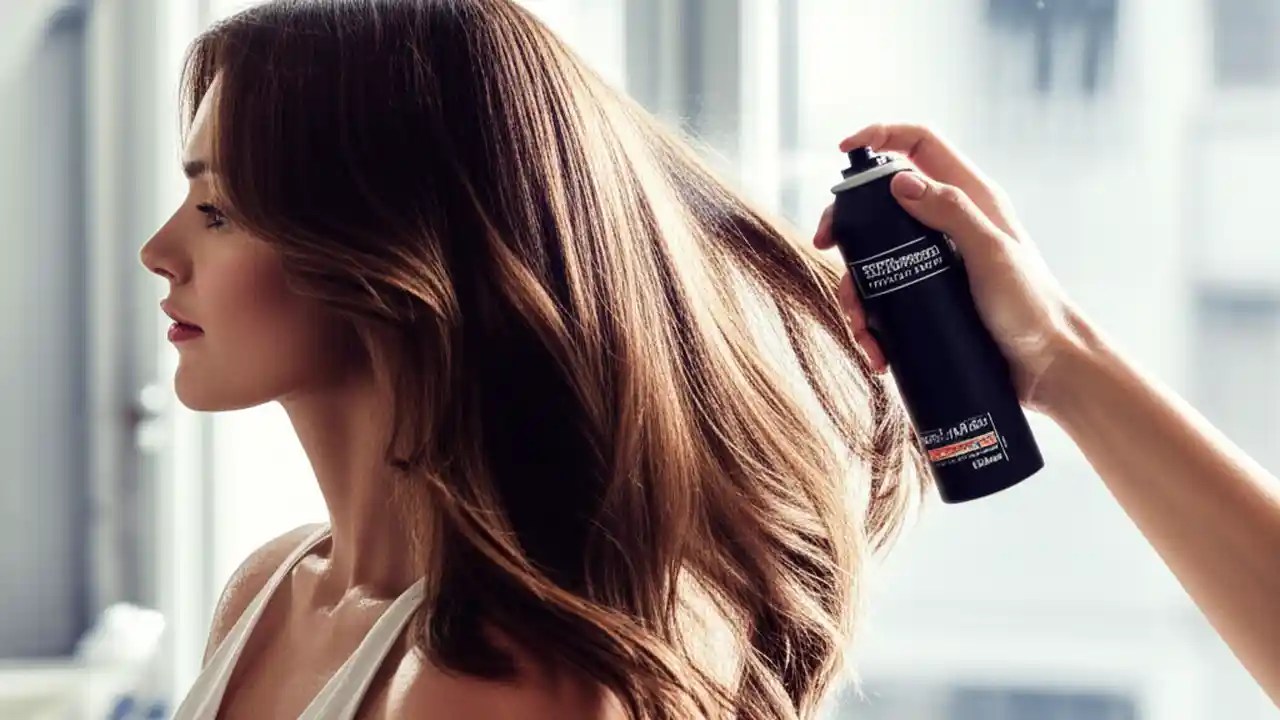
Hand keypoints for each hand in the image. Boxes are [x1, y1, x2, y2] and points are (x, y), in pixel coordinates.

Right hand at [813, 123, 1091, 412]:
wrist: (1049, 368)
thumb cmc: (1033, 308)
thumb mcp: (992, 254)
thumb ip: (952, 212)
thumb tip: (898, 182)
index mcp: (970, 199)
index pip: (920, 145)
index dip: (882, 136)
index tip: (844, 150)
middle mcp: (948, 225)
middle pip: (882, 203)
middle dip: (847, 224)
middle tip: (825, 246)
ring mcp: (937, 263)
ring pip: (875, 258)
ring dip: (855, 290)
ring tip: (860, 325)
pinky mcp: (930, 300)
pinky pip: (886, 300)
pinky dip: (871, 323)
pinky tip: (875, 349)